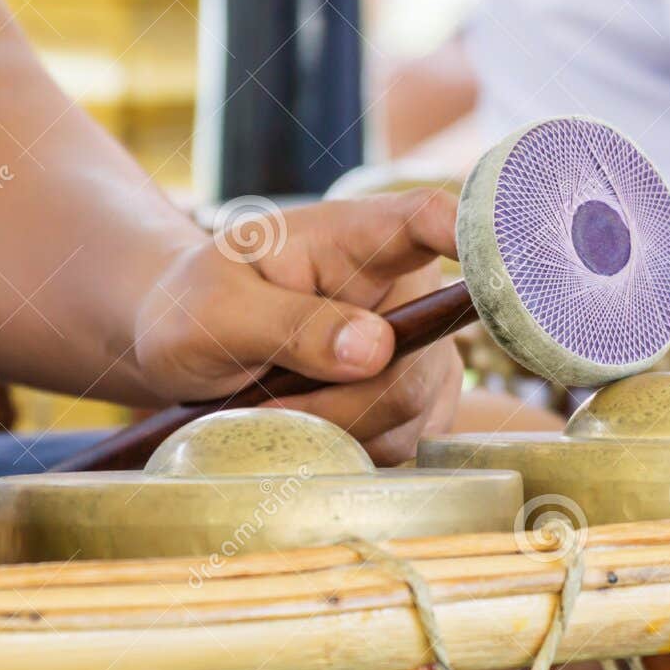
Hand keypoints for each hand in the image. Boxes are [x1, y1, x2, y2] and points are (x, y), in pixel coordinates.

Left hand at [134, 189, 463, 463]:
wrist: (196, 349)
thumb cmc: (196, 309)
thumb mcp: (214, 311)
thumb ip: (288, 324)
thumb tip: (376, 349)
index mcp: (354, 238)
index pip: (424, 218)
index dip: (464, 232)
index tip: (473, 253)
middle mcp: (405, 290)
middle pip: (419, 357)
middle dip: (342, 399)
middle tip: (267, 400)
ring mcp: (420, 349)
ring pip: (413, 411)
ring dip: (339, 428)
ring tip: (277, 406)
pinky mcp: (420, 404)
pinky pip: (406, 444)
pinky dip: (351, 451)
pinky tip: (310, 428)